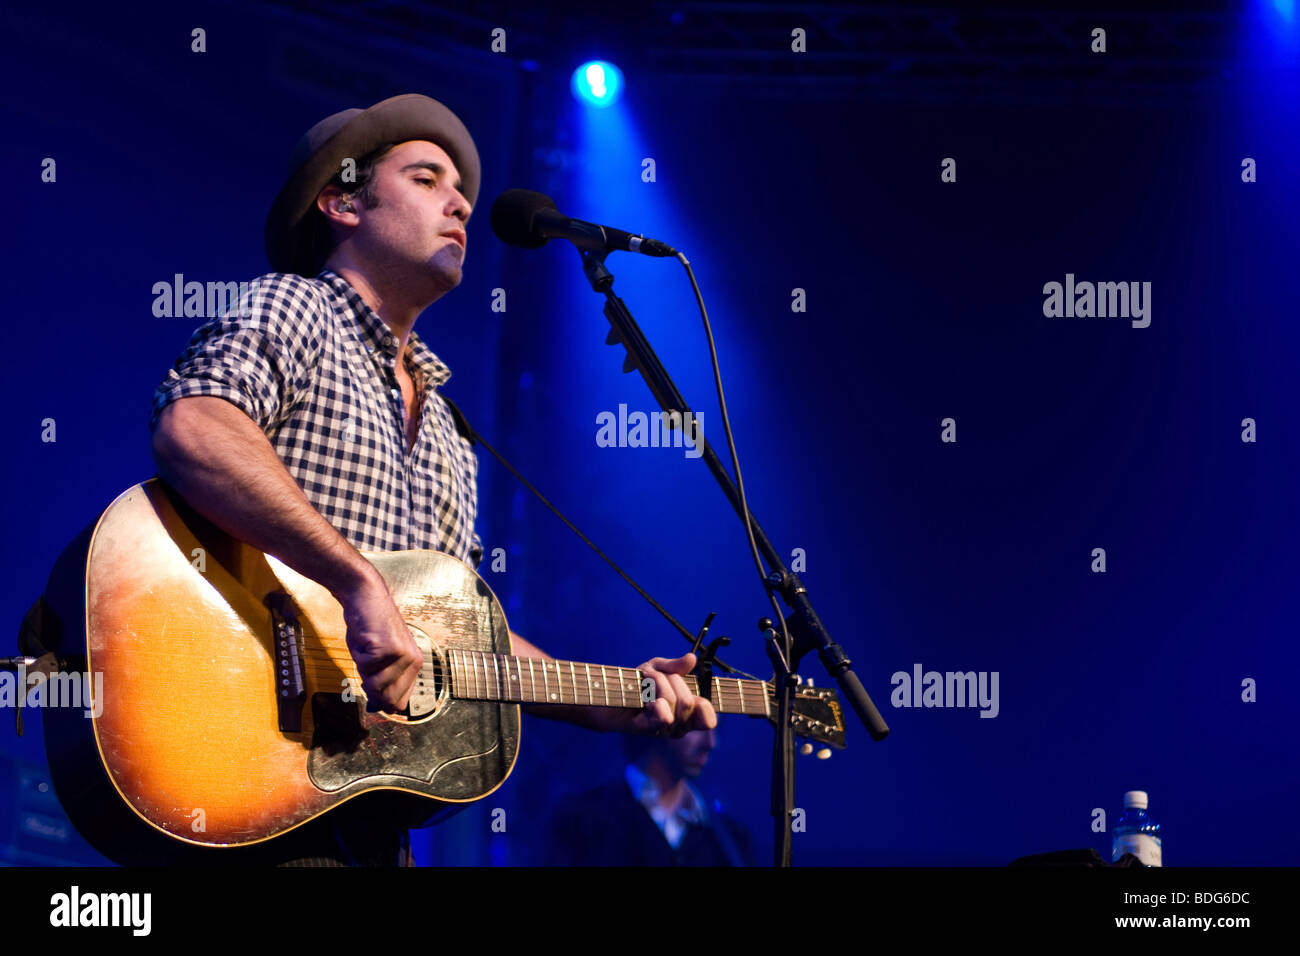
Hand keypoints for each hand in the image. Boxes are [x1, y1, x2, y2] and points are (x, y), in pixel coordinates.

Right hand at [335, 570, 422, 712]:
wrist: (364, 597)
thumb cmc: (369, 629)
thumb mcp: (379, 660)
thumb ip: (382, 684)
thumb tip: (379, 709)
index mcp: (414, 665)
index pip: (398, 703)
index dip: (380, 699)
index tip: (372, 683)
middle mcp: (412, 661)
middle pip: (386, 698)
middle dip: (369, 684)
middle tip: (368, 660)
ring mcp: (402, 655)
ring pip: (374, 685)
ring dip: (362, 669)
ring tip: (367, 648)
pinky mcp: (387, 649)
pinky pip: (364, 668)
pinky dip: (358, 656)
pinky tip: (364, 640)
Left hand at [613, 652, 717, 736]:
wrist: (611, 693)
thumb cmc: (637, 682)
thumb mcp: (658, 668)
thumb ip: (676, 666)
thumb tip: (692, 659)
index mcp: (687, 714)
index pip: (708, 719)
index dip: (706, 708)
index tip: (697, 697)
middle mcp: (678, 725)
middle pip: (689, 701)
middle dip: (672, 680)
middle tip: (656, 676)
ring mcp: (663, 729)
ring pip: (674, 701)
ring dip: (657, 681)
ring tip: (645, 680)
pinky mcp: (647, 728)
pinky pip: (663, 716)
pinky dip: (657, 700)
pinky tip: (647, 698)